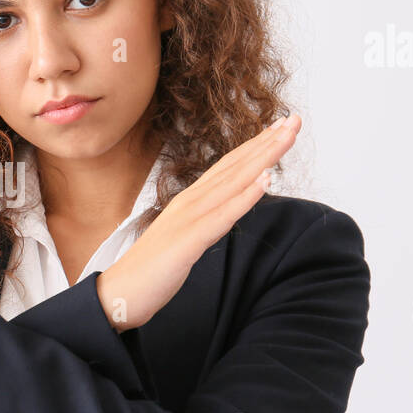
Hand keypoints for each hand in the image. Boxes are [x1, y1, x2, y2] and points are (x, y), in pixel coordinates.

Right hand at [96, 114, 301, 331]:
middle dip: (267, 142)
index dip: (255, 147)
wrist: (118, 293)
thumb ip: (202, 222)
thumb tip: (223, 214)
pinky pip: (223, 215)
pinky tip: (266, 179)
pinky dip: (246, 195)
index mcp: (190, 202)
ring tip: (287, 136)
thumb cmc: (151, 269)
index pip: (228, 167)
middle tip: (295, 120)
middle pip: (235, 166)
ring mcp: (189, 218)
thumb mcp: (183, 239)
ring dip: (263, 157)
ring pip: (233, 182)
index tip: (280, 128)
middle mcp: (190, 202)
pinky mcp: (188, 240)